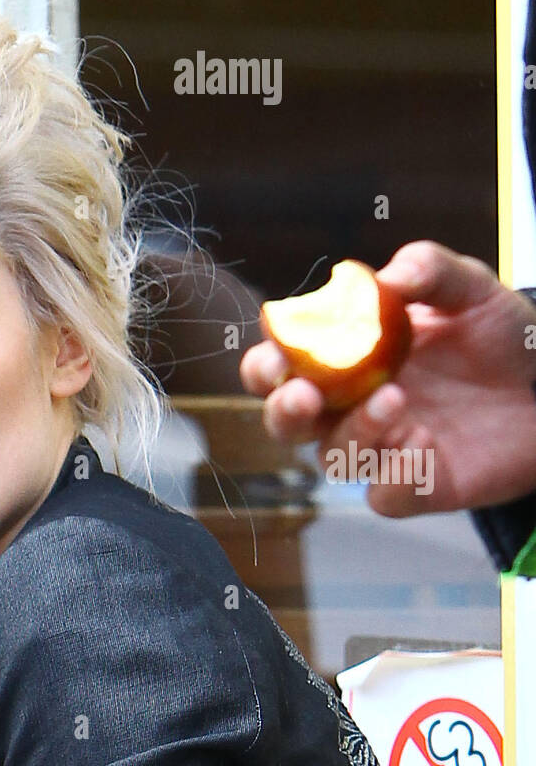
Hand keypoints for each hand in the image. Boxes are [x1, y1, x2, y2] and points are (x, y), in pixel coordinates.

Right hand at [240, 240, 535, 515]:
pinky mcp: (414, 487)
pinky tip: (426, 442)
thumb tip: (388, 276)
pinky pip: (385, 495)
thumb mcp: (471, 288)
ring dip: (354, 431)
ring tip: (394, 398)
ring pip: (332, 458)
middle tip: (305, 394)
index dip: (266, 362)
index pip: (280, 366)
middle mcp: (348, 408)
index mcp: (343, 359)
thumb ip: (430, 270)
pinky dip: (398, 473)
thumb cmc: (498, 338)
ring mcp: (379, 450)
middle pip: (285, 423)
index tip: (279, 347)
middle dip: (283, 411)